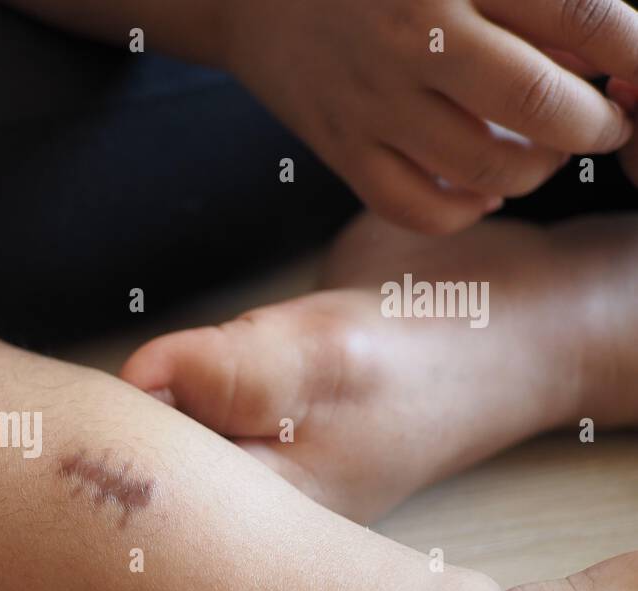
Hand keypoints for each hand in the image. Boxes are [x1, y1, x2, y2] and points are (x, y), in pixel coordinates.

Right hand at [219, 0, 637, 232]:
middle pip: (543, 107)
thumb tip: (600, 54)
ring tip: (543, 151)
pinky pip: (418, 208)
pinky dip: (465, 211)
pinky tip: (482, 191)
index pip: (587, 20)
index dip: (634, 55)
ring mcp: (373, 103)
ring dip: (538, 170)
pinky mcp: (341, 148)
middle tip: (605, 121)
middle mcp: (414, 40)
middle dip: (598, 125)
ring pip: (489, 171)